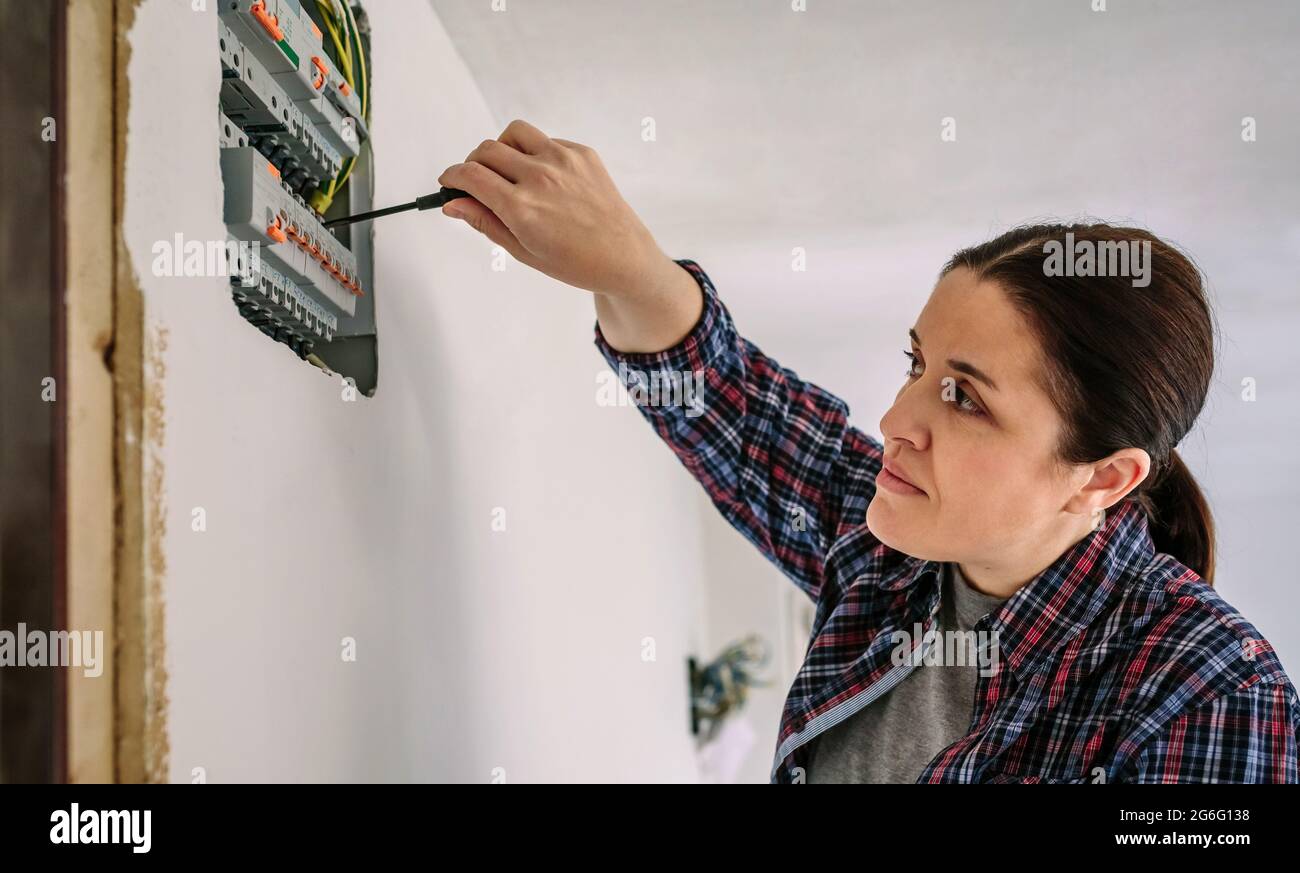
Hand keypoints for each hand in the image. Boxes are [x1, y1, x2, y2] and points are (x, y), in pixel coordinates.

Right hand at [437, 120, 675, 298]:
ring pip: (514, 133)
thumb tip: (453, 203)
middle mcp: (541, 178)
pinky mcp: (582, 153)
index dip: (451, 176)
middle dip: (473, 164)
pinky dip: (534, 154)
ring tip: (508, 173)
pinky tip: (544, 181)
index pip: (470, 175)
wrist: (624, 257)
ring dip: (502, 149)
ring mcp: (563, 161)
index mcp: (522, 207)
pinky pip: (545, 141)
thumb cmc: (575, 263)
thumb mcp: (522, 250)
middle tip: (477, 183)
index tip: (449, 182)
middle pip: (486, 150)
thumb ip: (485, 222)